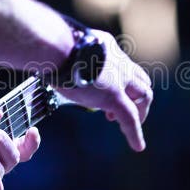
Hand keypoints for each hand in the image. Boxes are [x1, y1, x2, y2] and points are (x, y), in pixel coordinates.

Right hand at [59, 30, 152, 150]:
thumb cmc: (49, 43)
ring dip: (140, 112)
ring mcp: (119, 78)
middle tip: (117, 111)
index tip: (109, 91)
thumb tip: (46, 60)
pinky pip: (131, 118)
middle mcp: (117, 60)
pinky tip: (137, 146)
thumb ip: (63, 57)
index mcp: (105, 47)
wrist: (56, 45)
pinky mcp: (114, 96)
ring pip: (143, 96)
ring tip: (131, 128)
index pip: (122, 64)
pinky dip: (135, 133)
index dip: (122, 79)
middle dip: (136, 96)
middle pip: (140, 79)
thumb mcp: (62, 48)